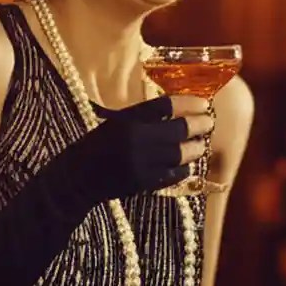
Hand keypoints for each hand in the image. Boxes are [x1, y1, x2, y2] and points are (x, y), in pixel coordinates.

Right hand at [63, 95, 212, 199]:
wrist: (76, 177)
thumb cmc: (95, 145)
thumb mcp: (114, 122)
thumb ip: (142, 117)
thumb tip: (175, 110)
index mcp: (126, 119)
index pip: (164, 106)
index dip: (187, 103)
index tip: (202, 102)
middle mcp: (134, 139)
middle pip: (176, 130)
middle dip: (197, 126)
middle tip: (209, 122)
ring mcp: (140, 163)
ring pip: (178, 154)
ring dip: (194, 148)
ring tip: (202, 144)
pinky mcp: (143, 183)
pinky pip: (172, 175)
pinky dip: (183, 169)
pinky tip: (188, 165)